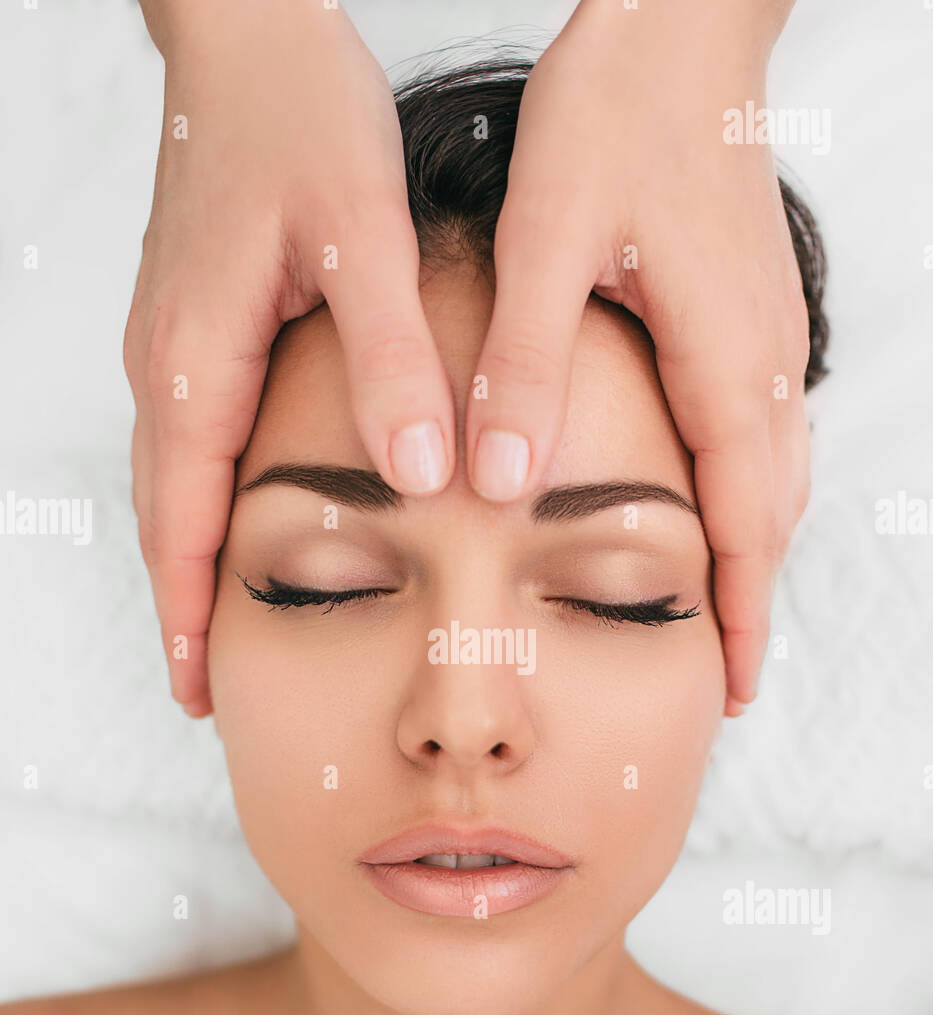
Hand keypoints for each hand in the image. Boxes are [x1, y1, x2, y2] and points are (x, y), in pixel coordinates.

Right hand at [125, 0, 454, 715]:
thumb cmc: (300, 119)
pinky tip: (240, 523)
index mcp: (198, 358)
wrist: (248, 38)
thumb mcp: (362, 235)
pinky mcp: (195, 324)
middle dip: (182, 604)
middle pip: (165, 516)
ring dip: (189, 560)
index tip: (201, 684)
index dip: (193, 609)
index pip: (184, 520)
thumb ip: (391, 358)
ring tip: (219, 626)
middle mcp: (170, 362)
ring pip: (174, 482)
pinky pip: (191, 441)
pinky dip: (203, 504)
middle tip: (206, 683)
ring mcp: (174, 344)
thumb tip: (418, 475)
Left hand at [465, 0, 805, 713]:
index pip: (744, 523)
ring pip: (775, 476)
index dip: (738, 612)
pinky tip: (707, 506)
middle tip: (724, 674)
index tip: (732, 686)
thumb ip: (522, 364)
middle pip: (772, 515)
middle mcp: (764, 359)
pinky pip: (763, 433)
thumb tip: (499, 486)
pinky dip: (745, 494)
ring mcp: (768, 335)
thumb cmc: (619, 109)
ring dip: (751, 552)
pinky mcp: (753, 310)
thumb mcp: (547, 233)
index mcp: (724, 357)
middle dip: (752, 599)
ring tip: (717, 612)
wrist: (682, 18)